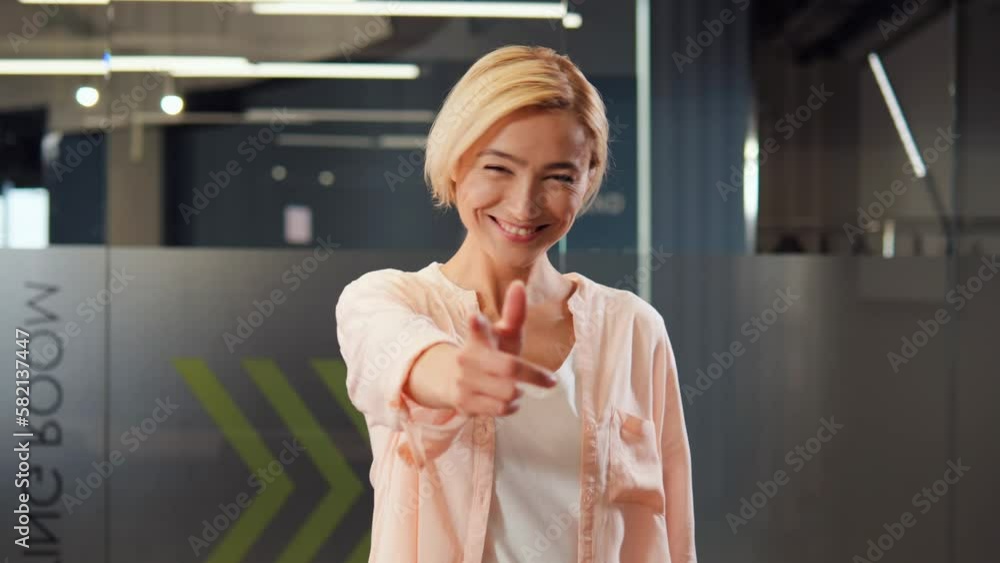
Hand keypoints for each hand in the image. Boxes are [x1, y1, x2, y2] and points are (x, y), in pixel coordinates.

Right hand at [449, 280, 556, 415]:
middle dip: (533, 376)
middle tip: (548, 380)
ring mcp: (465, 381)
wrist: (453, 379)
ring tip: (516, 388)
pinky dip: (511, 406)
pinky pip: (501, 409)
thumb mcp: (502, 333)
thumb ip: (514, 312)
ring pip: (509, 393)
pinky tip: (507, 400)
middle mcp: (469, 358)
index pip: (476, 328)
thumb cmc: (490, 352)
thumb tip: (519, 284)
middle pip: (510, 369)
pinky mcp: (465, 402)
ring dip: (520, 393)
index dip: (477, 324)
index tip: (475, 317)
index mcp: (479, 337)